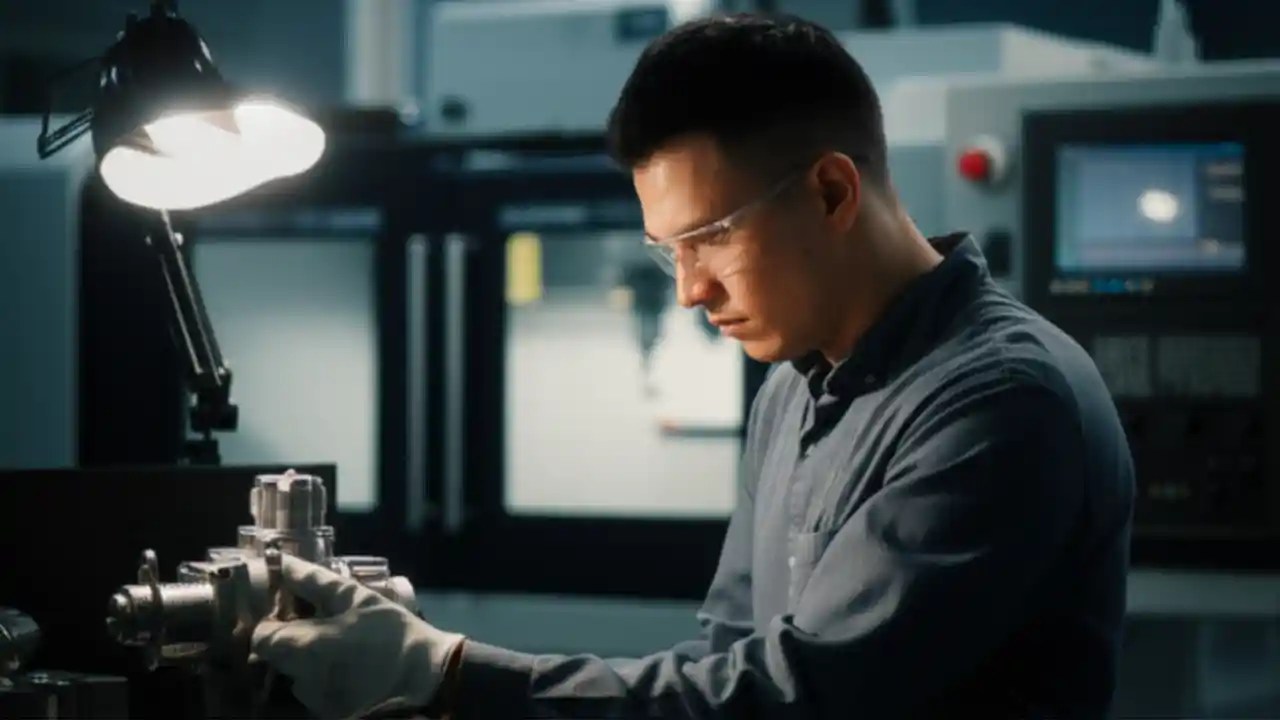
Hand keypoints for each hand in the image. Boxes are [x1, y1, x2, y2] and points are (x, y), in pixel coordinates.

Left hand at [251, 555, 464, 719]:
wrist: (427, 685)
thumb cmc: (392, 635)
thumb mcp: (357, 599)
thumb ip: (314, 581)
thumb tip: (283, 562)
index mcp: (299, 647)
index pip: (260, 636)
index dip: (273, 620)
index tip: (294, 609)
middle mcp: (298, 679)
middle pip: (278, 656)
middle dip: (296, 639)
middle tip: (325, 623)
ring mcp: (314, 700)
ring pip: (299, 674)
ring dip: (313, 659)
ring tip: (346, 645)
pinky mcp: (330, 713)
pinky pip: (319, 690)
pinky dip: (329, 677)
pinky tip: (355, 666)